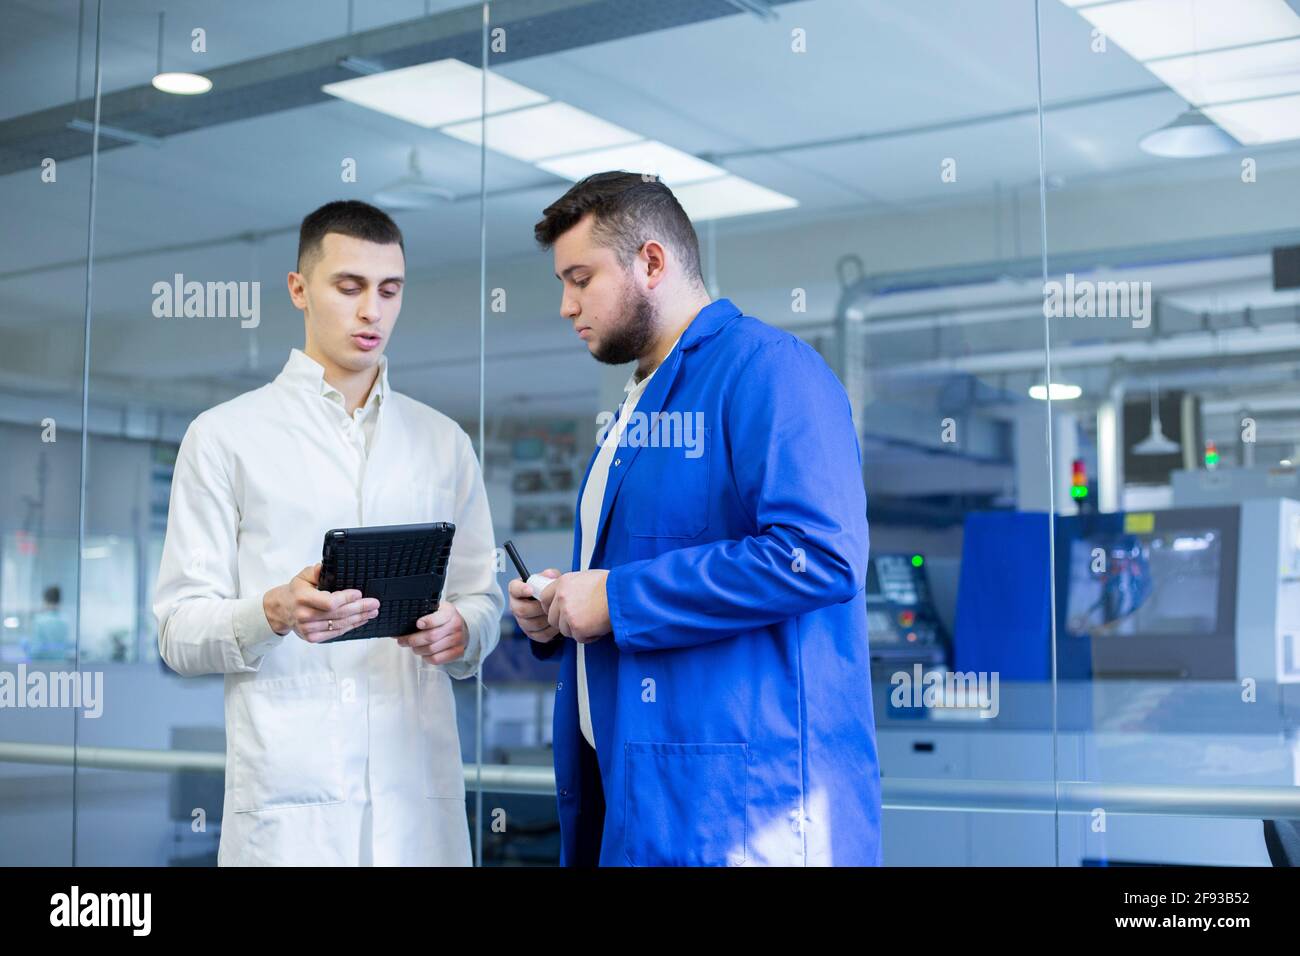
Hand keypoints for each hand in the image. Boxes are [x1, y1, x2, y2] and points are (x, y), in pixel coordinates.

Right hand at [262, 563, 379, 642]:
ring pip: (340, 625)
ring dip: (359, 618)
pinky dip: (350, 626)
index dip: (346, 599)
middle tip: (374, 604)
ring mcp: (309, 629)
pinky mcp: (313, 638)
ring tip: (372, 612)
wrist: (281, 610)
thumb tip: (325, 567)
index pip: (329, 602)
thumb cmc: (295, 591)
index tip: (359, 593)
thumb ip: (316, 571)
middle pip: (338, 614)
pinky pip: (336, 633)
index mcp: (302, 599)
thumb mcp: (303, 576)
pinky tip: (360, 620)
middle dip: (360, 608)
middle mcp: (305, 616)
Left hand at [396, 601, 467, 663]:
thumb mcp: (436, 610)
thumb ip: (421, 614)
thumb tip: (399, 626)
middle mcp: (456, 626)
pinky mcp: (457, 652)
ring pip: (431, 649)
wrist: (462, 628)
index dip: (428, 621)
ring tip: (413, 647)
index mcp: (449, 612)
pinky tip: (424, 653)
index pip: (440, 617)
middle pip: (431, 636)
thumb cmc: (443, 619)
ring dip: (417, 650)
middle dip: (413, 639)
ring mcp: (458, 640)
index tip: (418, 624)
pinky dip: (426, 658)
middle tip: (402, 640)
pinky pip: (437, 659)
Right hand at [508, 568, 561, 643]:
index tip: (531, 589)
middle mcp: (516, 606)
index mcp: (517, 590)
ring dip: (546, 619)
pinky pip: (538, 635)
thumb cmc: (549, 590)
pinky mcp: (530, 633)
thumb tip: (549, 575)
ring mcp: (522, 621)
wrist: (556, 605)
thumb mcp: (550, 579)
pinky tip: (556, 624)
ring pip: (530, 624)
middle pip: (521, 610)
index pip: (514, 589)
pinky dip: (550, 631)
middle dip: (538, 608)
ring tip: (556, 614)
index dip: (521, 590)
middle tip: (550, 605)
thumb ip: (550, 575)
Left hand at [544, 569, 609, 642]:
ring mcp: (568, 613)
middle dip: (564, 622)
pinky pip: (578, 638)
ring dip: (577, 629)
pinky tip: (598, 626)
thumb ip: (571, 587)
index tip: (558, 611)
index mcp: (563, 583)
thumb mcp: (586, 577)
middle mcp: (562, 598)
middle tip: (580, 619)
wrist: (624, 594)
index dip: (551, 607)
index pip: (544, 598)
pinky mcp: (577, 627)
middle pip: (552, 618)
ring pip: (564, 630)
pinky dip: (589, 636)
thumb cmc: (610, 585)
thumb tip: (567, 595)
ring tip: (593, 621)